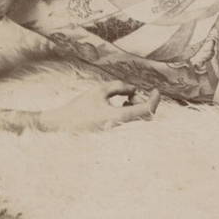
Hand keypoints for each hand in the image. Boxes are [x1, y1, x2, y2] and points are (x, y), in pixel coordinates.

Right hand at [37, 83, 160, 132]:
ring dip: (137, 106)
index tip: (156, 90)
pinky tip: (123, 103)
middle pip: (144, 116)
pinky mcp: (112, 132)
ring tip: (127, 96)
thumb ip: (119, 87)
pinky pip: (129, 122)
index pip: (146, 110)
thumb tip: (134, 89)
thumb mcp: (99, 91)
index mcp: (118, 117)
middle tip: (135, 93)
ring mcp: (116, 131)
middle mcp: (120, 127)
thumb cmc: (79, 107)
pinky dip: (130, 111)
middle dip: (144, 101)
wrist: (61, 125)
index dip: (155, 99)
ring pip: (137, 119)